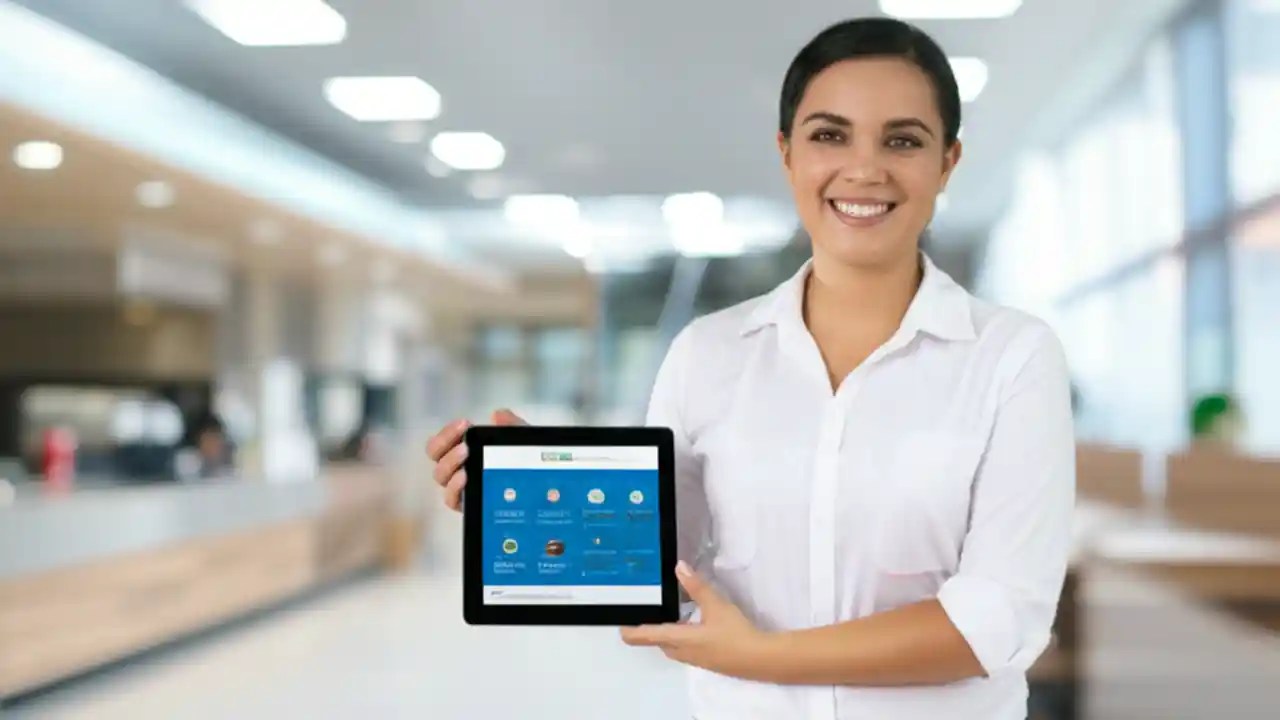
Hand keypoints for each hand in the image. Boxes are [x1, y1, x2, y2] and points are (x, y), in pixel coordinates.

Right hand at [426, 408, 523, 510]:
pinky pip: (450, 499)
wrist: (536, 487)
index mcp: (463, 451)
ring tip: (466, 454)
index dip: (447, 432)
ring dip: (450, 462)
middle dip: (445, 444)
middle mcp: (457, 469)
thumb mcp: (521, 441)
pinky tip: (465, 478)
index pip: (442, 441)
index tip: (464, 424)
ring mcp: (460, 488)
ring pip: (441, 476)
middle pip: (436, 457)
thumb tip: (498, 415)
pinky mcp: (466, 506)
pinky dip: (454, 487)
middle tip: (465, 442)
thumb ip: (512, 425)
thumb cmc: (522, 463)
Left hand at [620, 562, 771, 680]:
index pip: (648, 635)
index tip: (621, 628)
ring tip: (671, 618)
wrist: (760, 659)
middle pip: (660, 643)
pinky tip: (697, 628)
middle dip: (651, 632)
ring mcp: (697, 659)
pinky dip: (684, 639)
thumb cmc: (735, 633)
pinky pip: (688, 650)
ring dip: (669, 635)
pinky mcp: (709, 661)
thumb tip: (679, 567)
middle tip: (647, 617)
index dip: (633, 632)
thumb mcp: (715, 604)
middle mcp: (684, 652)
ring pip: (674, 648)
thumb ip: (696, 586)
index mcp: (681, 639)